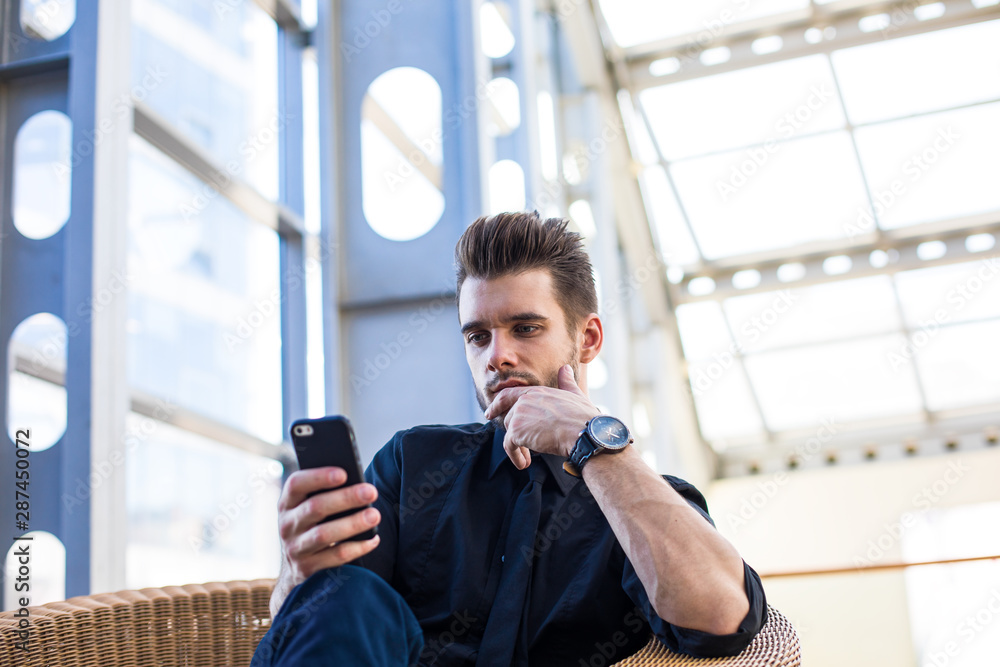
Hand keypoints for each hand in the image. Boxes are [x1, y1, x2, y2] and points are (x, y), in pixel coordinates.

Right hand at [271, 467, 380, 613]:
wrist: (295, 568)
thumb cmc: (313, 526)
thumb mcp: (309, 508)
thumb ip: (324, 494)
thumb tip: (358, 485)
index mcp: (288, 503)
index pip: (296, 484)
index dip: (319, 477)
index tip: (344, 474)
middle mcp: (287, 525)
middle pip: (315, 508)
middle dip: (345, 498)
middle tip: (371, 492)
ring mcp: (295, 548)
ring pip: (324, 534)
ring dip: (352, 523)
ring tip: (375, 515)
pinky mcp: (307, 569)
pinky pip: (335, 557)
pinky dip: (357, 548)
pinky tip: (373, 539)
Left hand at [484, 365, 599, 468]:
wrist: (584, 433)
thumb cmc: (584, 418)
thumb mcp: (575, 395)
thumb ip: (566, 382)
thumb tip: (566, 369)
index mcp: (538, 391)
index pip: (510, 395)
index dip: (498, 404)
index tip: (490, 412)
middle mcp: (525, 399)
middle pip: (509, 418)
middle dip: (514, 433)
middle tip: (519, 447)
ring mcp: (519, 414)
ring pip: (510, 432)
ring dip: (518, 447)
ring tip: (528, 458)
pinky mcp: (516, 431)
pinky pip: (509, 446)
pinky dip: (515, 456)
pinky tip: (524, 463)